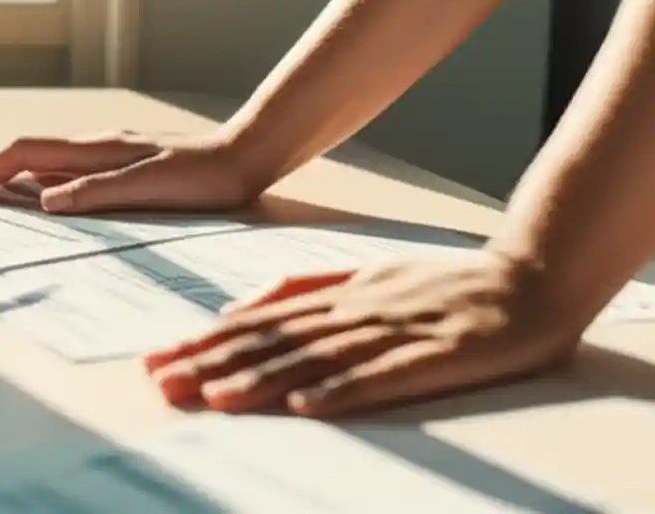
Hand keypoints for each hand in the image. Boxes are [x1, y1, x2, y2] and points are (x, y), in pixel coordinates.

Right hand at [0, 130, 253, 214]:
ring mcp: (110, 155)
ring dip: (9, 178)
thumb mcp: (153, 186)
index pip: (23, 155)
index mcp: (96, 150)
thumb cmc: (207, 177)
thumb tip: (45, 200)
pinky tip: (42, 201)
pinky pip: (67, 173)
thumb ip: (99, 191)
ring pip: (45, 163)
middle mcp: (97, 148)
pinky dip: (40, 184)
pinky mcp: (125, 166)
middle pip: (25, 155)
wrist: (250, 154)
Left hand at [143, 250, 585, 417]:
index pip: (254, 323)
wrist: (528, 279)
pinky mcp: (435, 356)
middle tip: (163, 383)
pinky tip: (306, 407)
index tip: (155, 360)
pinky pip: (382, 377)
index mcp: (335, 295)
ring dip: (262, 380)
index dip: (202, 342)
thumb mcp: (364, 275)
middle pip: (272, 341)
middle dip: (213, 363)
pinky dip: (341, 391)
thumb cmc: (440, 285)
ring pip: (315, 358)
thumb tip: (236, 308)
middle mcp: (353, 311)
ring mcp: (393, 332)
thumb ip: (302, 288)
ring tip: (216, 398)